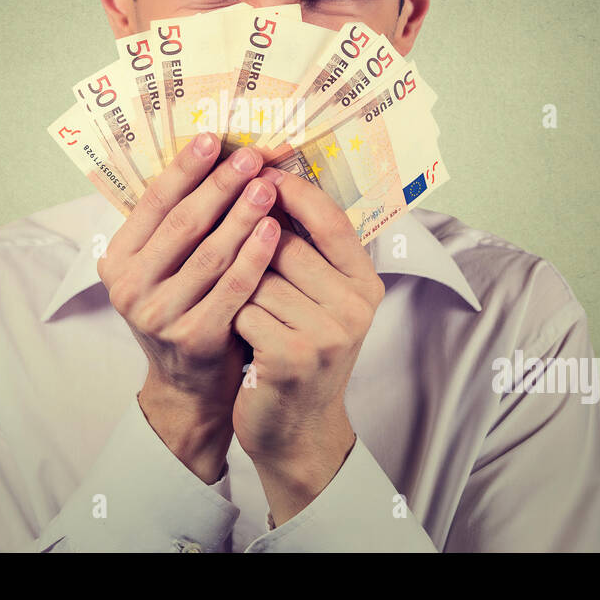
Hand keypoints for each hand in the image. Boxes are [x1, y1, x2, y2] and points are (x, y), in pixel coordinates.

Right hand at [97, 132, 282, 481]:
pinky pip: (230, 289)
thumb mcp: (163, 268)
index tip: (213, 138)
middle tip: (251, 157)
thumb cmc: (185, 307)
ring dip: (240, 216)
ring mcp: (158, 315)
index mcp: (118, 260)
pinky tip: (273, 231)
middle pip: (182, 224)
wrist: (189, 385)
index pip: (153, 203)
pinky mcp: (192, 338)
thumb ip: (175, 226)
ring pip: (208, 254)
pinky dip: (253, 257)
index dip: (184, 168)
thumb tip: (212, 157)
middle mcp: (129, 287)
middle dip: (219, 186)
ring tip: (267, 186)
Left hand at [230, 168, 385, 523]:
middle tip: (237, 259)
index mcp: (366, 283)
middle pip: (284, 245)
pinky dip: (234, 321)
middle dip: (251, 248)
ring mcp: (328, 334)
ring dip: (239, 289)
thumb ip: (307, 250)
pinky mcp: (293, 357)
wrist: (295, 430)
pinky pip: (245, 312)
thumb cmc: (297, 349)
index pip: (331, 220)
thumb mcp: (318, 299)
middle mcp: (356, 307)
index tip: (260, 169)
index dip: (294, 192)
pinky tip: (240, 337)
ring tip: (243, 308)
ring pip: (258, 279)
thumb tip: (271, 178)